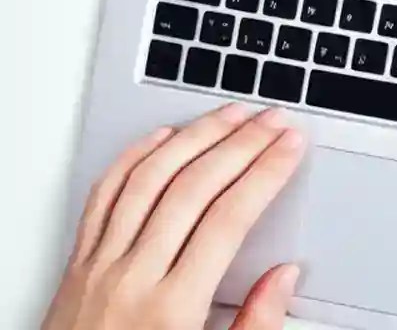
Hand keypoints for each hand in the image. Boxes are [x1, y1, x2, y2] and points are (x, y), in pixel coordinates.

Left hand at [43, 104, 305, 329]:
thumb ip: (254, 324)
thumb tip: (284, 276)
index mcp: (173, 308)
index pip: (230, 217)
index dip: (267, 172)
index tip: (291, 146)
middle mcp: (133, 277)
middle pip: (194, 187)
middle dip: (241, 143)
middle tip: (273, 120)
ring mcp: (100, 265)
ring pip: (149, 179)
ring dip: (194, 137)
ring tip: (229, 115)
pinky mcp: (77, 263)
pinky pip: (104, 195)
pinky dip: (134, 158)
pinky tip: (161, 138)